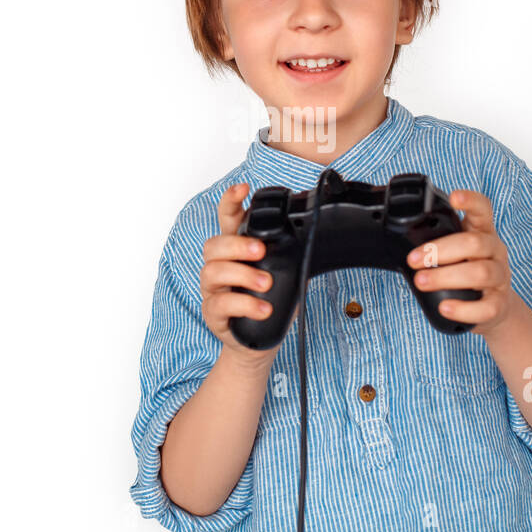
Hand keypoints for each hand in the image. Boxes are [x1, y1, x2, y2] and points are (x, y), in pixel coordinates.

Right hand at [199, 182, 281, 366]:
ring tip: (267, 283)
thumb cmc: (268, 301)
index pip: (227, 219)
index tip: (243, 189)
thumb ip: (290, 254)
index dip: (230, 201)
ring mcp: (213, 291)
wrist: (257, 342)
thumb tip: (317, 238)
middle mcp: (219, 267)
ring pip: (214, 271)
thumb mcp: (283, 273)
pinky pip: (221, 304)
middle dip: (238, 244)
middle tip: (261, 250)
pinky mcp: (213, 314)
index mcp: (236, 251)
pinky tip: (264, 309)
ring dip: (243, 274)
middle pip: (214, 244)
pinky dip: (245, 305)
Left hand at [406, 188, 516, 336]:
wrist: (495, 306)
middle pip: (475, 243)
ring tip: (421, 281)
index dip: (471, 200)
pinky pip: (486, 307)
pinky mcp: (499, 304)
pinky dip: (463, 309)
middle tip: (413, 259)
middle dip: (440, 250)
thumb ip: (438, 242)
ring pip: (481, 273)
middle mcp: (495, 251)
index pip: (483, 209)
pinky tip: (444, 307)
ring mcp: (500, 277)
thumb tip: (396, 241)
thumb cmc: (468, 271)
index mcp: (483, 232)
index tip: (454, 197)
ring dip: (446, 277)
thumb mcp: (458, 251)